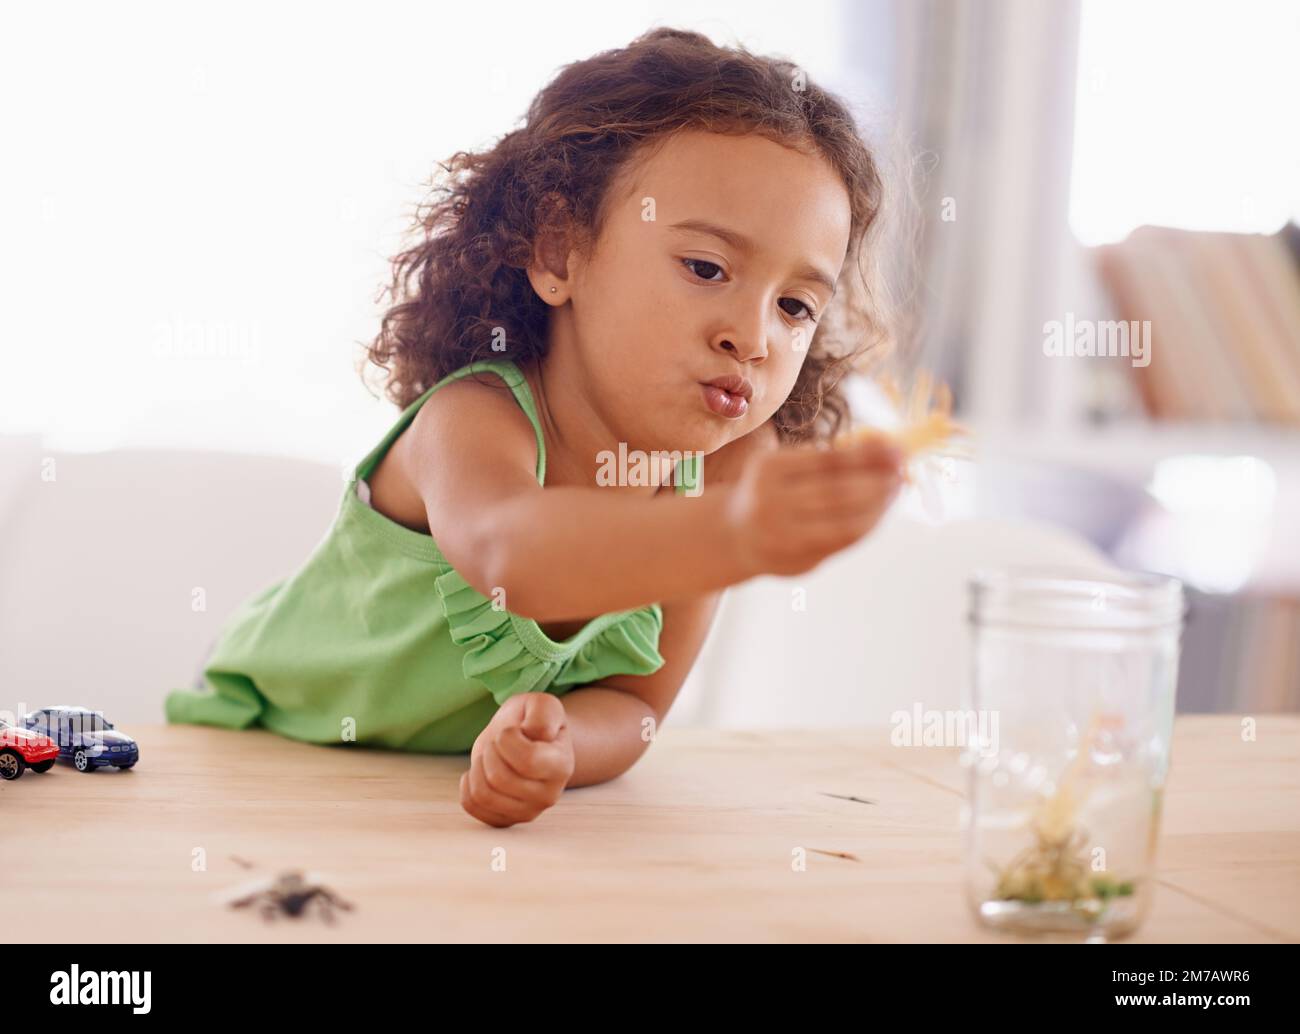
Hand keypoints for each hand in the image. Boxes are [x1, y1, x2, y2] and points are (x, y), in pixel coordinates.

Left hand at [459, 691, 575, 827]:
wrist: (527, 742)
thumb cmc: (532, 722)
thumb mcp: (542, 704)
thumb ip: (544, 712)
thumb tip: (538, 735)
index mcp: (561, 766)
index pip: (526, 760)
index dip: (507, 739)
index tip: (510, 730)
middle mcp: (549, 796)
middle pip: (500, 779)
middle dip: (490, 751)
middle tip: (497, 742)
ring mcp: (528, 811)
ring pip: (483, 795)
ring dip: (478, 767)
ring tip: (489, 756)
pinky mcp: (506, 819)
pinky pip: (472, 806)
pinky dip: (468, 784)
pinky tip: (479, 772)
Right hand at [724, 433, 904, 577]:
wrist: (737, 534)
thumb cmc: (773, 490)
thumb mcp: (789, 465)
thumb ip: (831, 460)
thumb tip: (887, 448)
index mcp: (768, 469)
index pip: (827, 461)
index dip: (867, 456)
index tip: (896, 449)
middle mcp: (770, 504)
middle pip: (838, 492)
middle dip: (878, 481)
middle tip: (901, 470)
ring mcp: (782, 537)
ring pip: (845, 522)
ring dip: (879, 506)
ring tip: (896, 490)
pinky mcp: (796, 561)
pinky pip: (843, 543)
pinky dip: (867, 525)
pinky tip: (880, 512)